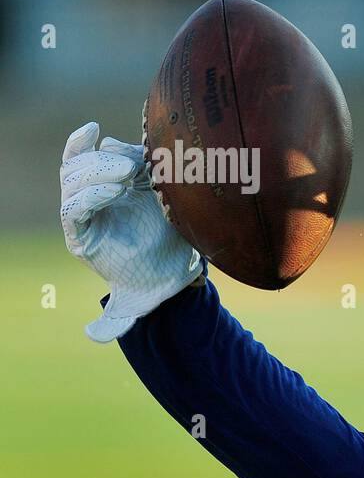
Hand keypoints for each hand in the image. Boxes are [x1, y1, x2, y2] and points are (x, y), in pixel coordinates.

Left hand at [59, 121, 203, 342]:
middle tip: (126, 173)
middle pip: (74, 179)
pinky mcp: (124, 175)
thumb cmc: (152, 283)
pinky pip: (109, 151)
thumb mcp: (136, 304)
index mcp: (84, 236)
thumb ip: (117, 321)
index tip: (117, 192)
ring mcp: (105, 187)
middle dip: (96, 171)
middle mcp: (88, 209)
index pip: (71, 208)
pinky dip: (113, 144)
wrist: (177, 262)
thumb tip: (94, 337)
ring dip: (106, 155)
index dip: (89, 196)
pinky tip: (121, 140)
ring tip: (133, 163)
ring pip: (86, 161)